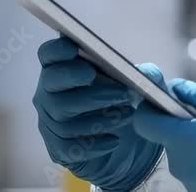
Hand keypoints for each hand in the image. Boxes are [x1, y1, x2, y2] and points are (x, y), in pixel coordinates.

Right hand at [33, 37, 163, 190]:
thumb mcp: (141, 85)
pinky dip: (94, 144)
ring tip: (128, 114)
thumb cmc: (126, 101)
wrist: (129, 143)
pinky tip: (115, 140)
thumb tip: (145, 73)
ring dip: (99, 116)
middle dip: (86, 83)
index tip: (75, 47)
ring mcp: (51, 121)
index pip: (49, 53)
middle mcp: (50, 92)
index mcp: (65, 67)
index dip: (57, 49)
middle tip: (121, 90)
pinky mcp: (58, 148)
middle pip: (53, 83)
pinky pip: (69, 147)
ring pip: (64, 117)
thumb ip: (146, 74)